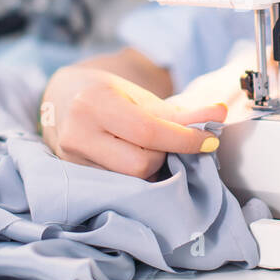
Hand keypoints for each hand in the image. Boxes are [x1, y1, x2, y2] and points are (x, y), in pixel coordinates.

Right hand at [40, 65, 227, 178]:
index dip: (185, 139)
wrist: (61, 98)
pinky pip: (118, 186)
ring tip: (146, 149)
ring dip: (150, 168)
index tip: (209, 140)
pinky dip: (134, 177)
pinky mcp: (74, 176)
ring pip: (130, 180)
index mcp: (95, 102)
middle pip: (140, 163)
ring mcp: (72, 159)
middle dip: (163, 155)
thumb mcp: (140, 97)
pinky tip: (131, 159)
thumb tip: (219, 114)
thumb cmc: (105, 93)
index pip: (149, 131)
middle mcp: (78, 132)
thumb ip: (180, 111)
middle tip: (164, 141)